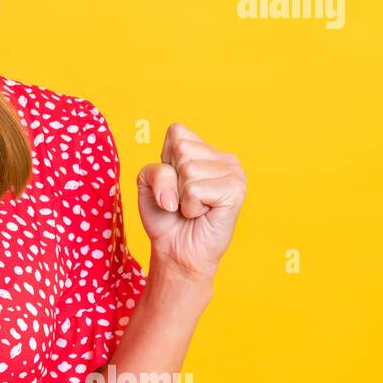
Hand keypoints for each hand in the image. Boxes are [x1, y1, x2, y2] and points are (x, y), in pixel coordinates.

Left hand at [135, 123, 246, 281]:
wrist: (176, 251)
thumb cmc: (165, 218)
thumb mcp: (146, 184)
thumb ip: (154, 168)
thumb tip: (183, 180)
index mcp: (206, 150)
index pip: (177, 132)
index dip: (165, 161)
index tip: (173, 184)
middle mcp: (224, 157)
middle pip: (181, 148)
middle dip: (172, 180)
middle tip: (183, 200)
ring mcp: (234, 173)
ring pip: (188, 169)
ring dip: (181, 196)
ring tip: (193, 208)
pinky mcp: (236, 191)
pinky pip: (195, 190)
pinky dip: (190, 207)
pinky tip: (201, 214)